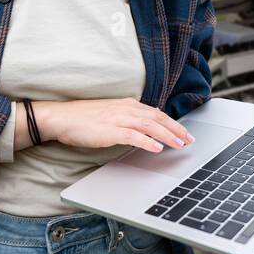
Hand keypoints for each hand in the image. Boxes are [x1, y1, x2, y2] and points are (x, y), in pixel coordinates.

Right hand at [34, 98, 194, 151]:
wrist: (63, 117)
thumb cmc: (84, 118)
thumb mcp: (111, 114)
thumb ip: (128, 119)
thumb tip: (145, 129)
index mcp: (128, 104)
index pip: (156, 113)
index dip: (173, 123)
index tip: (185, 132)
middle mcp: (126, 109)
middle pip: (158, 118)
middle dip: (177, 129)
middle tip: (190, 140)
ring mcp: (119, 119)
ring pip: (150, 126)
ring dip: (167, 135)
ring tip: (179, 144)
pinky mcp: (110, 130)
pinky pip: (133, 136)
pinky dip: (147, 141)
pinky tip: (157, 148)